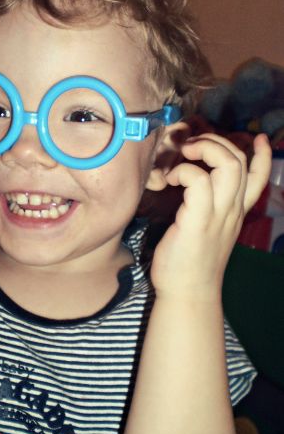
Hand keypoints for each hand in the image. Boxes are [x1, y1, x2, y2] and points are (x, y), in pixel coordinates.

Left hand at [151, 133, 271, 299]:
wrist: (188, 294)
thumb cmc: (190, 262)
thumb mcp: (208, 230)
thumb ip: (208, 207)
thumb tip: (195, 185)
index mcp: (235, 212)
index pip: (258, 179)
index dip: (262, 156)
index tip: (258, 139)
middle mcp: (232, 210)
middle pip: (240, 162)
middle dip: (217, 142)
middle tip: (192, 145)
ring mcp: (218, 215)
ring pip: (228, 165)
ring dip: (204, 150)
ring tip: (184, 156)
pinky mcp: (198, 221)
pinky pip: (198, 181)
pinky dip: (183, 171)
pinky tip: (170, 179)